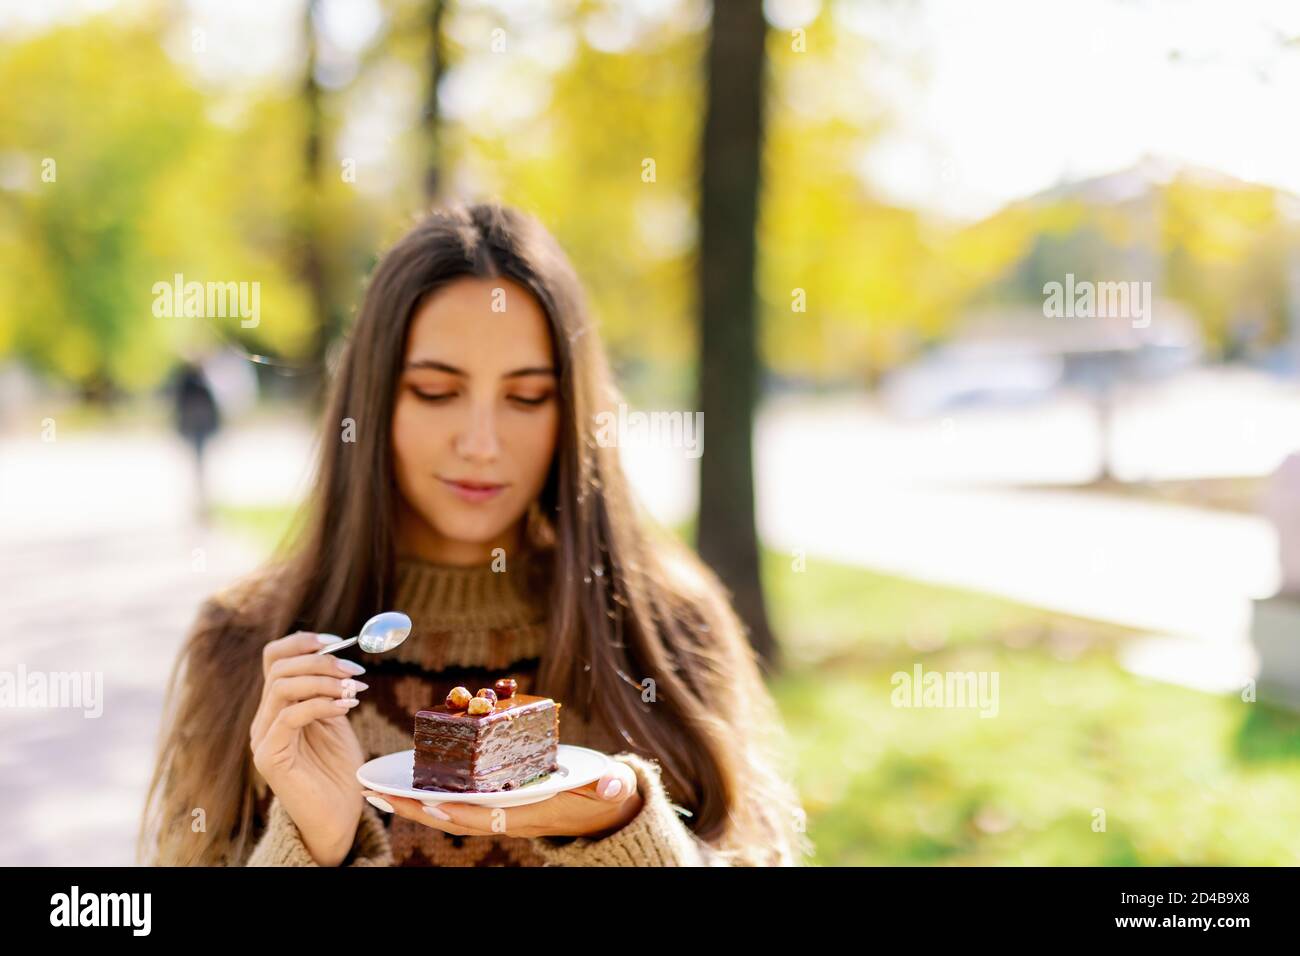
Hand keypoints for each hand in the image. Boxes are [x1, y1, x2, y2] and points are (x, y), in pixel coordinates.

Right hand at [250, 630, 369, 865]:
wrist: (338, 814)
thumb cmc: (339, 769)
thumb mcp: (336, 718)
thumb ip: (330, 690)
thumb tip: (340, 657)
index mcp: (277, 706)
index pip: (275, 658)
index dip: (303, 642)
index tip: (339, 642)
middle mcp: (264, 719)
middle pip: (279, 668)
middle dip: (322, 662)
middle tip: (356, 671)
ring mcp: (263, 738)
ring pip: (282, 687)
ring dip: (323, 681)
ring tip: (353, 690)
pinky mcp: (269, 757)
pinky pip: (290, 716)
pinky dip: (321, 704)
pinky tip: (346, 708)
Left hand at [362, 760, 641, 839]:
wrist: (601, 808)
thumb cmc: (603, 794)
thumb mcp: (610, 787)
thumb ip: (611, 785)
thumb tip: (612, 785)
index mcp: (530, 812)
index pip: (488, 816)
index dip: (459, 812)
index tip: (431, 805)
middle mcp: (508, 814)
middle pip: (454, 816)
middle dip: (417, 809)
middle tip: (378, 796)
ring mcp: (499, 808)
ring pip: (449, 808)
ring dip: (414, 801)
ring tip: (378, 790)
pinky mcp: (495, 798)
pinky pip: (457, 797)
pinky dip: (431, 790)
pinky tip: (408, 779)